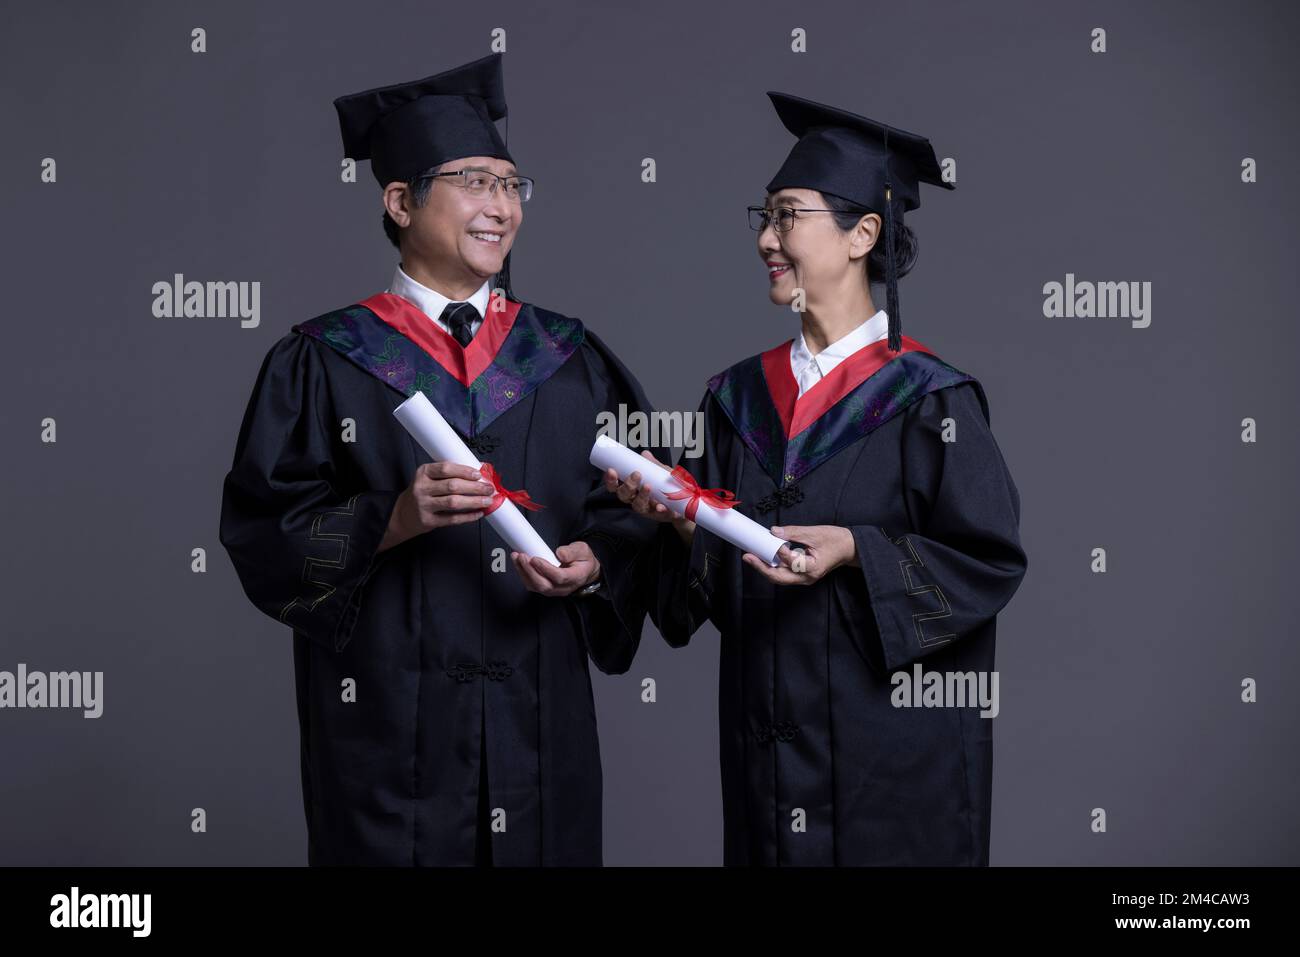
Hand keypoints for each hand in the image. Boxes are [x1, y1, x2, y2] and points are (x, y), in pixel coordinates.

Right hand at [378, 462, 496, 552]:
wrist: (404, 513)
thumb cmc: (423, 492)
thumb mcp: (430, 478)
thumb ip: (450, 474)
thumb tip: (479, 471)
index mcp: (423, 472)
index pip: (446, 468)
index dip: (464, 471)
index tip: (479, 474)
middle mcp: (422, 488)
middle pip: (452, 486)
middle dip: (474, 487)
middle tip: (489, 489)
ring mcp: (424, 505)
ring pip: (453, 502)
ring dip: (474, 501)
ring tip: (487, 500)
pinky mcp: (428, 521)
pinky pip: (452, 519)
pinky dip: (468, 517)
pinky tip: (478, 513)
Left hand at [511, 541, 601, 596]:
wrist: (585, 571)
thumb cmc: (583, 560)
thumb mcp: (582, 550)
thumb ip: (572, 552)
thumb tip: (559, 554)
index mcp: (575, 578)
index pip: (559, 577)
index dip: (545, 569)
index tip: (535, 558)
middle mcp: (563, 588)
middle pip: (544, 585)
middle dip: (529, 571)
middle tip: (522, 557)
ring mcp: (554, 590)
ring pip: (535, 587)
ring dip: (523, 573)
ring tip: (516, 557)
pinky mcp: (546, 588)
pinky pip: (532, 585)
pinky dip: (523, 575)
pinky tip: (519, 563)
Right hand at [602, 450, 695, 542]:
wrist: (685, 503)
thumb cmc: (668, 487)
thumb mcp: (661, 472)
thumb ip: (653, 465)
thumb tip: (645, 454)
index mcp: (633, 489)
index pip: (616, 486)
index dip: (611, 480)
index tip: (611, 470)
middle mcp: (636, 500)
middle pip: (624, 496)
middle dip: (628, 485)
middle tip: (636, 474)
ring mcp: (646, 509)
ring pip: (638, 505)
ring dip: (641, 496)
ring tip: (647, 486)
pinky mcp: (659, 516)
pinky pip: (657, 514)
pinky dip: (659, 509)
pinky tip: (661, 506)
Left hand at [742, 524, 857, 584]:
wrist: (850, 548)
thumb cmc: (836, 540)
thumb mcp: (815, 533)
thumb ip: (794, 532)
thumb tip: (774, 531)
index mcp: (812, 568)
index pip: (790, 562)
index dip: (779, 551)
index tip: (771, 538)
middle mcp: (806, 577)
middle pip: (779, 577)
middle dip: (761, 568)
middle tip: (747, 557)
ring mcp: (804, 578)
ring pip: (780, 577)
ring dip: (765, 568)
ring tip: (751, 558)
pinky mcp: (802, 574)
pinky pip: (784, 573)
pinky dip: (774, 566)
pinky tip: (764, 558)